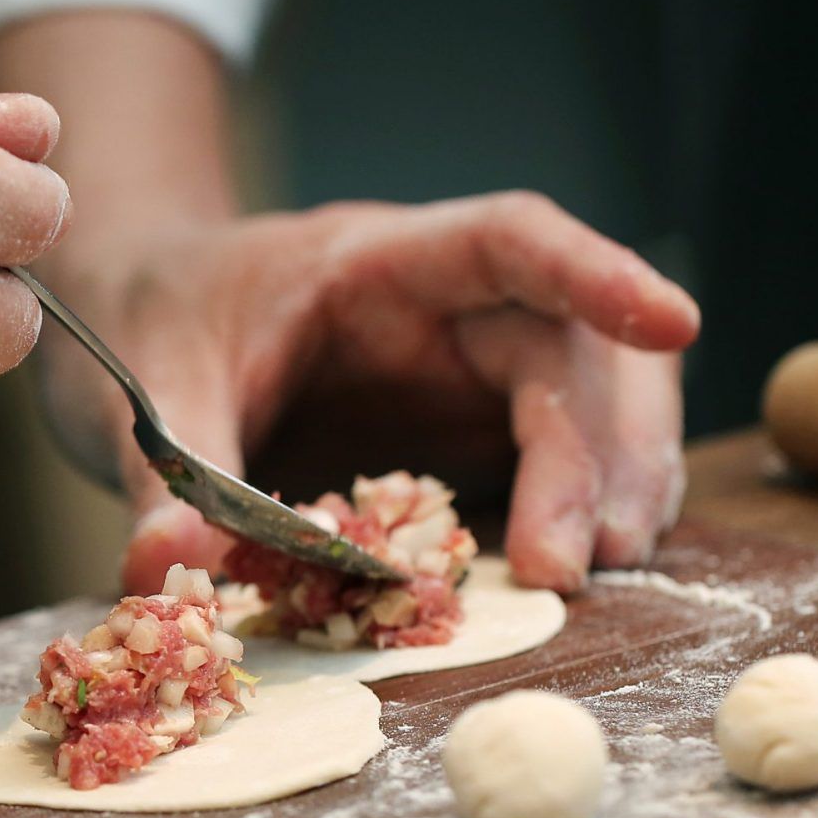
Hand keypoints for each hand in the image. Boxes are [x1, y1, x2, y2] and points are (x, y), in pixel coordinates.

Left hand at [39, 194, 698, 592]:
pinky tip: (568, 575)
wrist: (141, 325)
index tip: (676, 321)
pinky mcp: (466, 441)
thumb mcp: (151, 385)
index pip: (511, 241)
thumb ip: (170, 475)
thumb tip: (165, 567)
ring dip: (613, 484)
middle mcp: (448, 312)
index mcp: (381, 262)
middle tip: (589, 558)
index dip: (596, 274)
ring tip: (598, 573)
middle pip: (573, 347)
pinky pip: (551, 470)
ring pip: (590, 407)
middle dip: (601, 444)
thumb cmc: (156, 321)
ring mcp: (467, 377)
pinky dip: (574, 518)